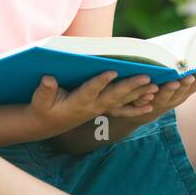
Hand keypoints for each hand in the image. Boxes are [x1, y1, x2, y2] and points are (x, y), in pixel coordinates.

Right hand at [29, 70, 156, 135]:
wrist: (48, 124)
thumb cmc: (43, 108)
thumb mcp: (39, 100)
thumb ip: (44, 91)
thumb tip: (48, 79)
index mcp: (77, 102)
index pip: (91, 90)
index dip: (101, 81)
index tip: (112, 70)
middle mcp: (92, 107)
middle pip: (114, 96)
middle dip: (130, 86)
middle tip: (146, 77)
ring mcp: (100, 109)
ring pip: (123, 102)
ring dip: (139, 95)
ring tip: (156, 87)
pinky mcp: (103, 109)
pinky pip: (123, 110)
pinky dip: (137, 108)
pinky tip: (152, 104)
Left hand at [128, 61, 195, 125]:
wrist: (147, 111)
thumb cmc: (172, 93)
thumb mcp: (189, 85)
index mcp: (187, 91)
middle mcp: (177, 97)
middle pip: (184, 90)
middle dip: (189, 83)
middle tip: (191, 75)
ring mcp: (162, 101)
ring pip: (167, 95)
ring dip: (171, 89)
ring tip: (174, 82)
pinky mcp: (147, 103)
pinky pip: (147, 100)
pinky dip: (149, 95)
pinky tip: (152, 88)